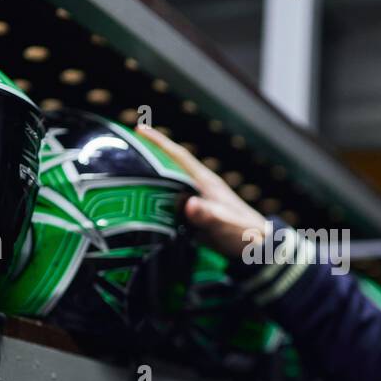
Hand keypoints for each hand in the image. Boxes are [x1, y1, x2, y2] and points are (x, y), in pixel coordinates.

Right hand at [134, 124, 268, 258]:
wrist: (259, 250)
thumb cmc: (246, 235)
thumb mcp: (227, 225)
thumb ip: (210, 216)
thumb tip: (190, 206)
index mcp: (206, 183)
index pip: (179, 156)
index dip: (159, 143)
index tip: (140, 129)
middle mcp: (199, 189)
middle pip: (169, 168)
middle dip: (147, 158)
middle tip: (121, 151)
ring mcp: (196, 204)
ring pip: (167, 187)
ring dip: (148, 181)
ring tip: (121, 177)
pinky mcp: (194, 219)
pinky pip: (169, 206)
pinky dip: (154, 204)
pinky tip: (138, 208)